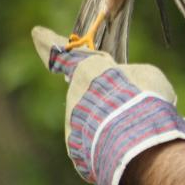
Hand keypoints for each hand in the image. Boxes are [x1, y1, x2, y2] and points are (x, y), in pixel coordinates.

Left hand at [31, 26, 184, 184]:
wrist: (136, 140)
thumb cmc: (144, 99)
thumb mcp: (149, 76)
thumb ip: (133, 78)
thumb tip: (132, 93)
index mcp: (87, 70)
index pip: (63, 53)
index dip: (49, 42)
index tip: (35, 32)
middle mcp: (74, 97)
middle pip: (90, 95)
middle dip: (109, 101)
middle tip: (136, 108)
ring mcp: (73, 126)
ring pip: (94, 122)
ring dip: (114, 126)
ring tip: (139, 132)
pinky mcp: (77, 153)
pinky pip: (96, 145)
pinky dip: (111, 147)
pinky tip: (130, 150)